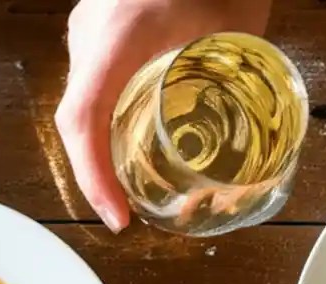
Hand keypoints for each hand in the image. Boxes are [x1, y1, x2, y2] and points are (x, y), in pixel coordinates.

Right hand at [56, 0, 271, 231]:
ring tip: (127, 187)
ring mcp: (88, 26)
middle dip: (95, 172)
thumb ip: (238, 83)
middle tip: (124, 213)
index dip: (93, 176)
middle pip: (76, 116)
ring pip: (81, 99)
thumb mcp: (238, 29)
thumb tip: (248, 144)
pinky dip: (104, 118)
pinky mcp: (96, 25)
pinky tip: (130, 140)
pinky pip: (90, 81)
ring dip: (98, 146)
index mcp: (119, 35)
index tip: (116, 216)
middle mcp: (91, 32)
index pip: (83, 118)